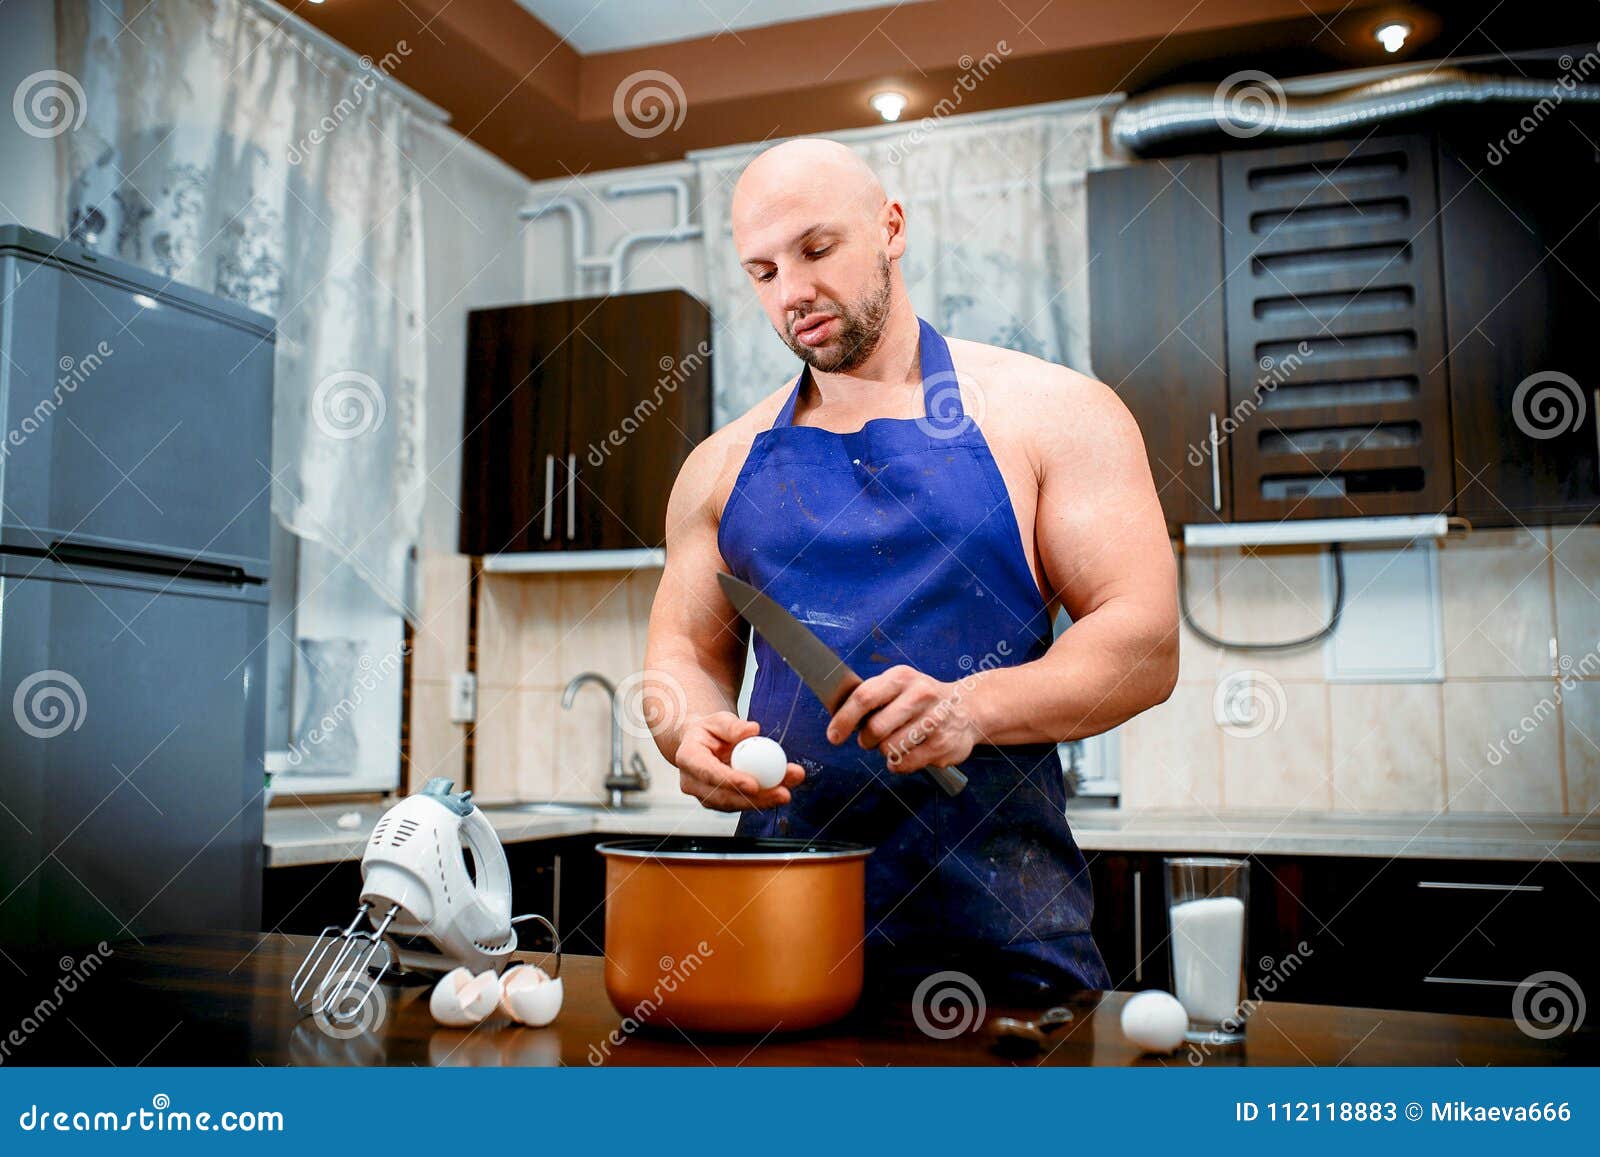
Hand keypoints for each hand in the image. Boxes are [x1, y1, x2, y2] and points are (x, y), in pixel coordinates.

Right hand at [674, 711, 804, 811]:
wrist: (701, 743)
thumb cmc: (710, 730)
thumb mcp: (719, 720)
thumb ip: (733, 725)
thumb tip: (752, 730)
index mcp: (688, 758)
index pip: (708, 773)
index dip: (731, 781)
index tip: (754, 784)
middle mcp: (692, 782)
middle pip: (724, 797)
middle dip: (756, 799)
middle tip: (782, 793)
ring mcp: (706, 795)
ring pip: (736, 804)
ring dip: (765, 799)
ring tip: (789, 787)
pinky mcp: (721, 801)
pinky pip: (743, 803)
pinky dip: (764, 796)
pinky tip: (783, 787)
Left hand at [826, 665, 979, 773]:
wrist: (968, 708)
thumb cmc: (921, 699)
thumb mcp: (898, 685)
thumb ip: (871, 697)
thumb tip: (837, 718)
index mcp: (902, 677)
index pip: (864, 697)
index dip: (843, 719)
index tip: (833, 736)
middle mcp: (920, 695)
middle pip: (875, 729)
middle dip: (866, 740)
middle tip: (869, 740)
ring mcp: (934, 721)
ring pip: (889, 750)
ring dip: (885, 752)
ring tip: (896, 741)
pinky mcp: (943, 745)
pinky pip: (904, 764)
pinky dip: (899, 763)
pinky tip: (909, 751)